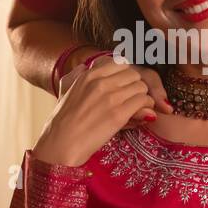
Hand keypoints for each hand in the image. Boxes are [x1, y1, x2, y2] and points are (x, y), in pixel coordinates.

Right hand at [33, 55, 156, 166]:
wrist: (61, 144)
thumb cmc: (62, 121)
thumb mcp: (65, 90)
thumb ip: (75, 75)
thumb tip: (84, 66)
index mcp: (89, 75)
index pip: (121, 63)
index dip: (126, 76)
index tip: (124, 87)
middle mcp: (100, 83)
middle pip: (134, 74)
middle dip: (135, 87)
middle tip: (131, 99)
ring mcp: (110, 97)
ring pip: (141, 87)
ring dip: (142, 98)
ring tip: (135, 108)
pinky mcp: (119, 114)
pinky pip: (143, 101)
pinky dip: (145, 108)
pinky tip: (139, 116)